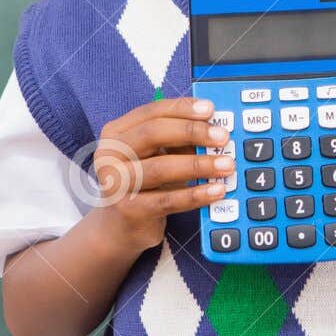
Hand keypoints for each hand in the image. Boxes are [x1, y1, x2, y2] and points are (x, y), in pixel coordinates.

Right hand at [90, 97, 232, 251]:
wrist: (120, 227)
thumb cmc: (145, 184)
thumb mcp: (157, 156)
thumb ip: (179, 141)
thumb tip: (215, 130)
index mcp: (117, 132)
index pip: (151, 112)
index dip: (182, 108)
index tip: (210, 109)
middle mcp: (110, 154)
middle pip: (152, 134)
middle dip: (191, 132)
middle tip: (222, 137)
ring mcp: (116, 183)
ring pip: (160, 168)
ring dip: (198, 165)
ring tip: (226, 165)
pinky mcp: (129, 211)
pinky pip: (167, 200)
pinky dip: (195, 195)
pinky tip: (216, 191)